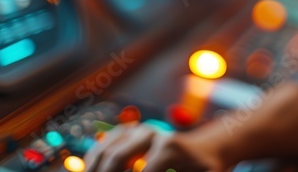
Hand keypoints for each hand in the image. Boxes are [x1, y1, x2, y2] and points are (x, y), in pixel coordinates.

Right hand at [84, 124, 226, 171]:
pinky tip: (92, 171)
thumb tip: (147, 171)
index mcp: (168, 147)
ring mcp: (137, 130)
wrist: (203, 151)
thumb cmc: (205, 170)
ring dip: (95, 168)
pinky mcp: (128, 132)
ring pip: (104, 150)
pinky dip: (93, 161)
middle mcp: (150, 133)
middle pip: (116, 158)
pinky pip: (103, 146)